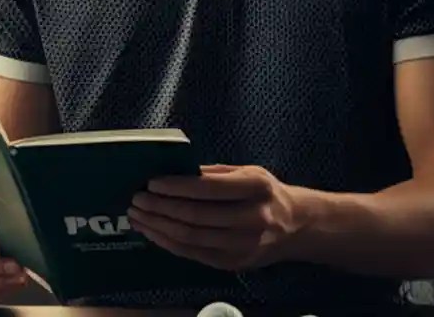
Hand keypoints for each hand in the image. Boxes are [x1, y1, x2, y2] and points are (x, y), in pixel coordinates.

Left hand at [126, 164, 306, 271]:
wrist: (296, 226)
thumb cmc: (265, 192)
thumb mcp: (247, 172)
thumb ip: (212, 173)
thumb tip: (171, 172)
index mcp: (256, 188)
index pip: (209, 189)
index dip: (176, 187)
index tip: (151, 183)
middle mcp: (253, 218)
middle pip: (196, 216)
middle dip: (160, 208)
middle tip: (136, 199)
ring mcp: (244, 245)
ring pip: (191, 238)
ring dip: (158, 227)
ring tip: (138, 216)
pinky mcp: (234, 263)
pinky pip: (193, 254)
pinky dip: (168, 243)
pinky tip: (153, 231)